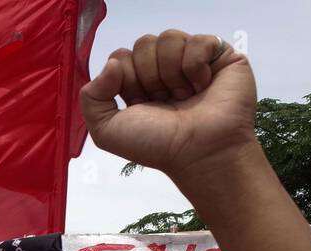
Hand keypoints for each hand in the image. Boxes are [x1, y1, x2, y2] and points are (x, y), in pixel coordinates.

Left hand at [81, 30, 256, 181]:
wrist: (198, 152)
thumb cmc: (157, 145)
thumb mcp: (106, 131)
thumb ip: (91, 98)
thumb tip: (111, 63)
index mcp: (137, 84)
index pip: (120, 57)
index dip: (126, 78)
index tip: (139, 103)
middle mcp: (162, 71)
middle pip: (143, 44)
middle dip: (148, 76)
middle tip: (164, 101)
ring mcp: (190, 61)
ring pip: (168, 38)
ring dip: (171, 73)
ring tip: (184, 96)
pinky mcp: (219, 56)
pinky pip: (199, 40)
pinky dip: (195, 66)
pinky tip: (202, 86)